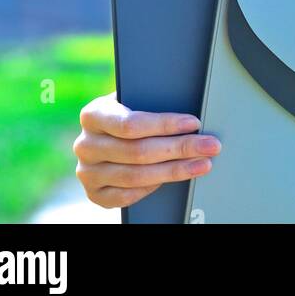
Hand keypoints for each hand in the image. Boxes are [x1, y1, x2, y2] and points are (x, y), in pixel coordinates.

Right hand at [73, 90, 220, 208]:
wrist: (99, 136)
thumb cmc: (123, 113)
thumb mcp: (128, 99)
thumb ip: (147, 102)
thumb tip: (186, 109)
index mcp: (93, 115)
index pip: (132, 124)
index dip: (166, 125)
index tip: (194, 123)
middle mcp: (86, 145)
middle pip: (139, 152)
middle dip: (180, 148)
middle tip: (209, 145)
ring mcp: (88, 172)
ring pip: (137, 176)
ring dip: (176, 170)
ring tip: (202, 163)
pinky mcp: (94, 193)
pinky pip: (127, 196)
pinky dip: (153, 187)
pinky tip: (173, 177)